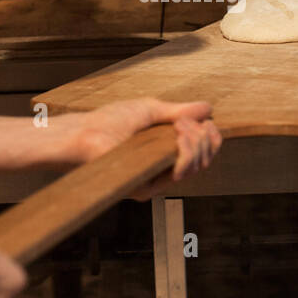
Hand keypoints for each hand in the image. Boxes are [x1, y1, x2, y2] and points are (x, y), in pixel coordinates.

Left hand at [56, 98, 222, 195]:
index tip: (206, 121)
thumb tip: (209, 108)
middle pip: (205, 159)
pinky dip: (186, 152)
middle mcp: (164, 167)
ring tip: (179, 126)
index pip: (202, 151)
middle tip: (183, 123)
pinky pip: (180, 174)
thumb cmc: (111, 120)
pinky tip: (178, 136)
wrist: (86, 133)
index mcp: (165, 150)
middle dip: (203, 137)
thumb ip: (180, 112)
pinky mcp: (148, 189)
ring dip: (195, 142)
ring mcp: (157, 179)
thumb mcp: (151, 110)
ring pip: (197, 166)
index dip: (211, 137)